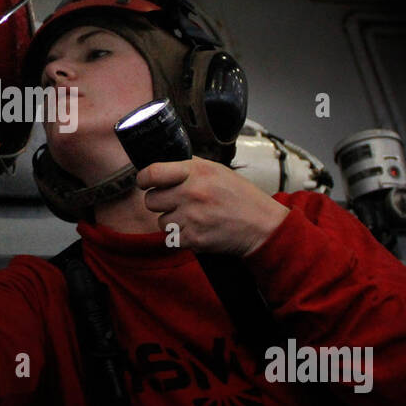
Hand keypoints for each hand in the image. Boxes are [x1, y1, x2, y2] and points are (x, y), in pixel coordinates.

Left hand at [136, 157, 290, 256]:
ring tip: (192, 218)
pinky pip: (171, 239)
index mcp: (195, 172)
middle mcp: (191, 193)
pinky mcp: (194, 239)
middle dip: (160, 203)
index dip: (143, 179)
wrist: (262, 225)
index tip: (146, 182)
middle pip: (150, 201)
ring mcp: (192, 217)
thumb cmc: (240, 196)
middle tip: (176, 203)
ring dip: (172, 222)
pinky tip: (197, 229)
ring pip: (160, 222)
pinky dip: (181, 237)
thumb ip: (188, 167)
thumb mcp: (216, 170)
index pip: (152, 173)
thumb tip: (161, 166)